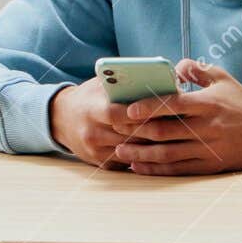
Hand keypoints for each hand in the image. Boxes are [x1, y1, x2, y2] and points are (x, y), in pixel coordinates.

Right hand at [48, 76, 174, 169]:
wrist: (61, 119)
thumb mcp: (100, 84)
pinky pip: (128, 163)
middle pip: (130, 135)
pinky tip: (161, 151)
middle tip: (180, 125)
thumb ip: (123, 82)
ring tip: (176, 138)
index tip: (165, 108)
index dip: (142, 113)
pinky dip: (145, 157)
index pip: (119, 114)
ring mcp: (96, 151)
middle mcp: (93, 133)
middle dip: (156, 129)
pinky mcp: (101, 164)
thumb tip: (155, 78)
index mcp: (92, 109)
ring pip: (132, 152)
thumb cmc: (88, 97)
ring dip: (154, 145)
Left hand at [107, 59, 241, 175]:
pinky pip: (177, 170)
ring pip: (167, 154)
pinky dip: (156, 169)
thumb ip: (196, 69)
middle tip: (115, 130)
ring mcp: (206, 149)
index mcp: (206, 104)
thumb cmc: (241, 103)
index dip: (148, 107)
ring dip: (141, 154)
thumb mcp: (223, 78)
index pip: (173, 105)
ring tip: (120, 151)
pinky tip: (139, 167)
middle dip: (136, 132)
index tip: (128, 109)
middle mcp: (205, 128)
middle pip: (164, 131)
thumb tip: (174, 67)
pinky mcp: (208, 166)